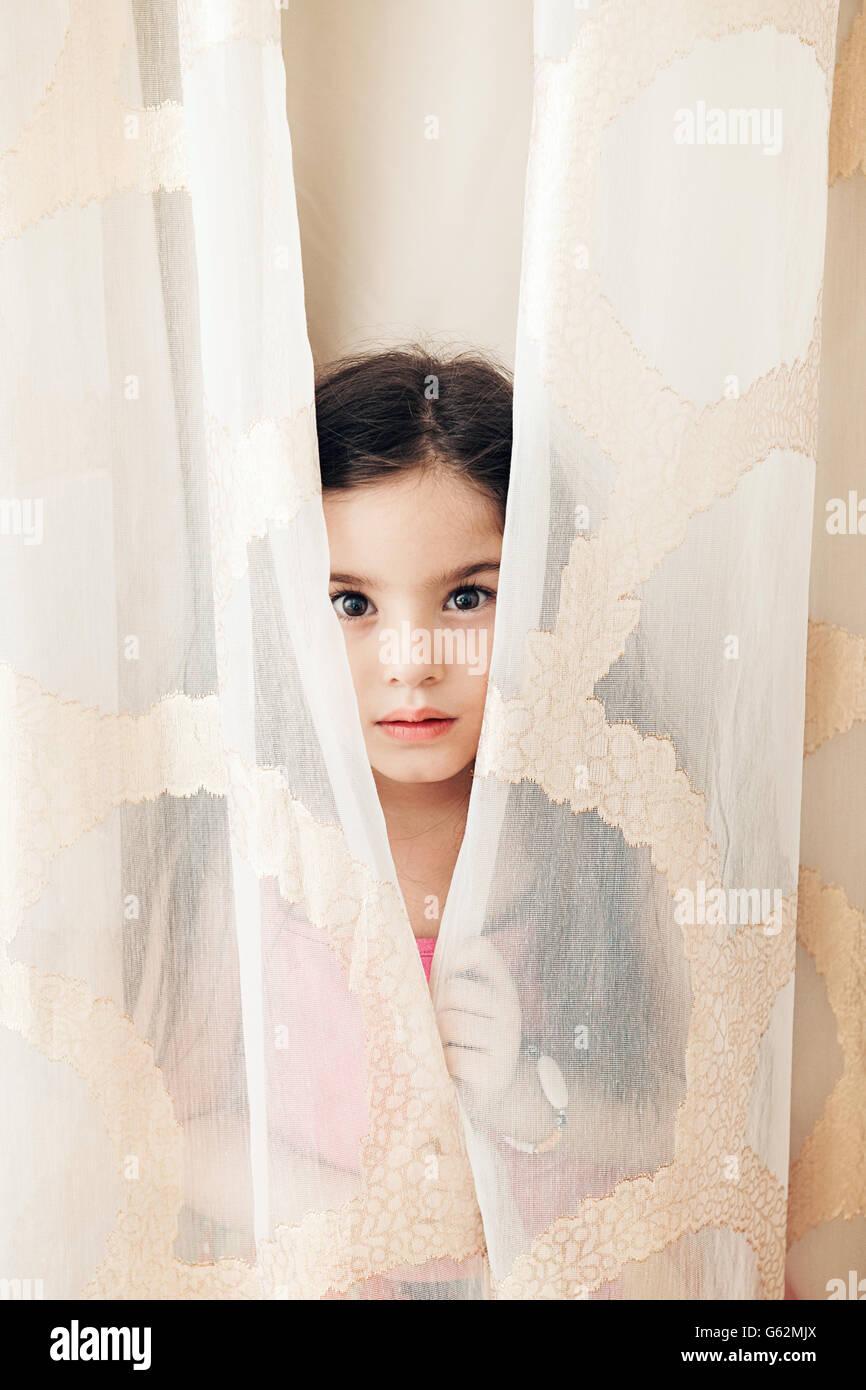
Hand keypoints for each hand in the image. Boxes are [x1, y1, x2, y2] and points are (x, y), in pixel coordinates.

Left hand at [434, 935, 521, 1094]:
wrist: (498, 1097)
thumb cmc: (471, 1045)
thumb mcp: (469, 1011)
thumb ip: (451, 989)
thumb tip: (408, 967)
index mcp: (502, 988)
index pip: (483, 951)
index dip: (460, 953)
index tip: (449, 970)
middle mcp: (509, 1009)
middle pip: (453, 990)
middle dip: (437, 1010)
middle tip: (443, 1029)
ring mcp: (506, 1040)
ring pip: (449, 1022)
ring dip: (437, 1038)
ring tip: (445, 1048)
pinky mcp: (496, 1071)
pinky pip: (452, 1056)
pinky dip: (444, 1064)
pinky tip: (453, 1069)